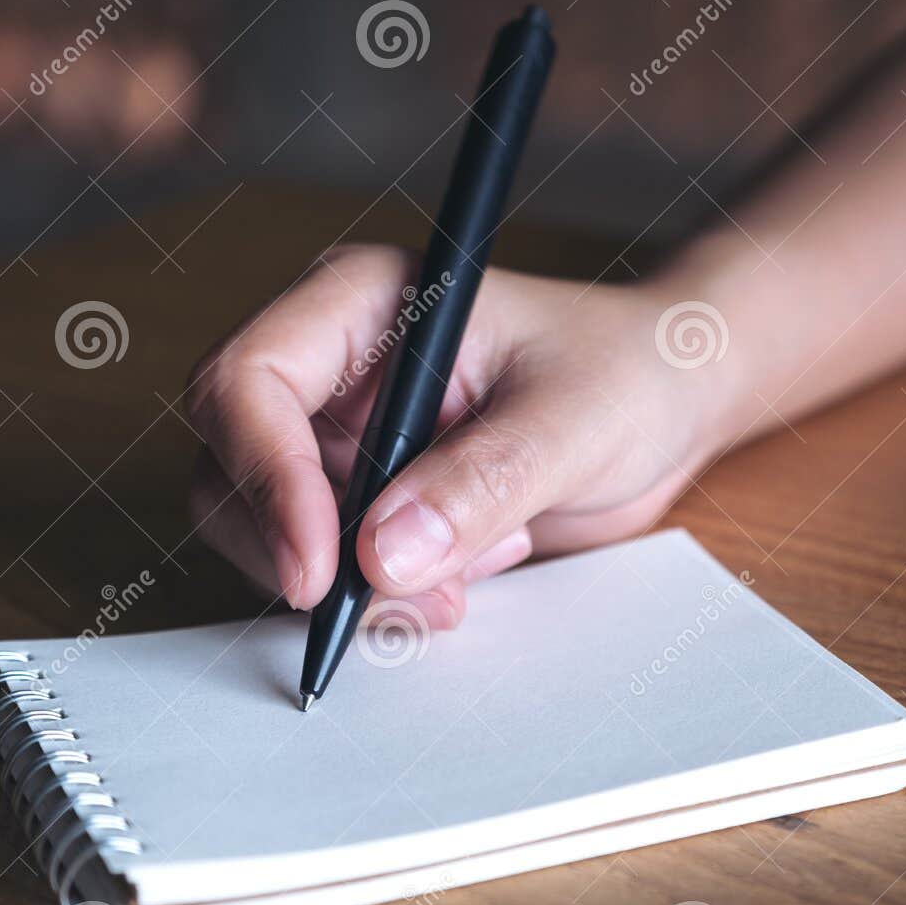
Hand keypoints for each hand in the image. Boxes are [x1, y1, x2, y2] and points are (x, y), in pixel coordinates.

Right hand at [185, 244, 742, 627]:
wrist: (672, 404)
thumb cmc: (633, 370)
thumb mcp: (573, 422)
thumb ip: (482, 482)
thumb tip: (381, 557)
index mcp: (361, 303)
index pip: (251, 380)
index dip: (268, 479)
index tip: (322, 570)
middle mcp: (334, 365)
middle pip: (233, 464)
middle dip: (301, 549)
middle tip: (397, 601)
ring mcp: (344, 434)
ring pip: (268, 528)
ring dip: (349, 585)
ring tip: (465, 582)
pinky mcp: (367, 496)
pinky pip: (327, 563)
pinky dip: (381, 595)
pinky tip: (472, 571)